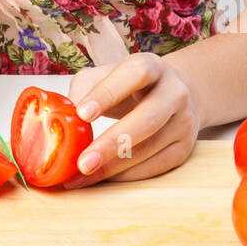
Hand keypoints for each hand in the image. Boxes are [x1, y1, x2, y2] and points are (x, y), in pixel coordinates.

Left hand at [62, 53, 205, 187]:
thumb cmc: (130, 86)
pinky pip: (155, 167)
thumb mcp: (106, 76)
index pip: (135, 74)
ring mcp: (183, 121)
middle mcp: (174, 92)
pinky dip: (126, 176)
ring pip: (150, 148)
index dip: (108, 93)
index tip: (82, 114)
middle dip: (111, 143)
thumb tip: (62, 119)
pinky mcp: (184, 148)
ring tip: (82, 175)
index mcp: (152, 66)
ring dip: (113, 167)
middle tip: (81, 162)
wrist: (173, 96)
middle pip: (147, 119)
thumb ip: (84, 90)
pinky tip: (103, 178)